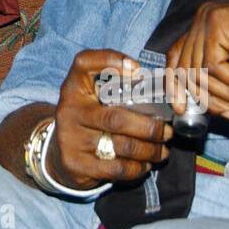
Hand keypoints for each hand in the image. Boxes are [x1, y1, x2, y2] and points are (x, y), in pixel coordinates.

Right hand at [48, 49, 173, 190]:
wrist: (61, 153)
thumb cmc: (89, 119)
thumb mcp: (94, 99)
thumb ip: (118, 88)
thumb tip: (164, 86)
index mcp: (74, 87)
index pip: (84, 63)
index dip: (110, 60)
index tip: (139, 70)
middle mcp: (69, 109)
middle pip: (116, 117)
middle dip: (149, 127)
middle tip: (167, 131)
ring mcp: (70, 137)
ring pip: (121, 146)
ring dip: (150, 150)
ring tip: (162, 149)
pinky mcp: (75, 163)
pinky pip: (116, 168)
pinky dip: (137, 168)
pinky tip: (146, 165)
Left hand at [166, 0, 228, 120]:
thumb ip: (220, 81)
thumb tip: (194, 107)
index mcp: (205, 28)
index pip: (175, 60)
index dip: (176, 87)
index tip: (184, 111)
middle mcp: (203, 19)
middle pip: (184, 69)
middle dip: (208, 100)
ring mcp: (209, 18)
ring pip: (199, 72)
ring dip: (227, 95)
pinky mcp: (220, 23)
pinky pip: (214, 67)